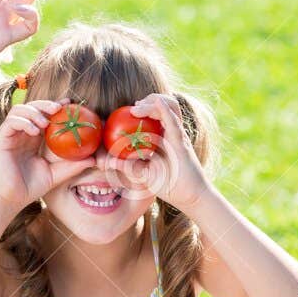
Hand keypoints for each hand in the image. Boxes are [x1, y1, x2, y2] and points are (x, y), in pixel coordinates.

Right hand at [0, 99, 93, 211]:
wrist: (11, 199)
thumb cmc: (31, 187)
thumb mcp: (56, 174)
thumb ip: (73, 166)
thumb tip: (94, 159)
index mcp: (33, 138)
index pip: (44, 115)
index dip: (55, 106)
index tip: (70, 104)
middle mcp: (21, 133)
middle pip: (32, 107)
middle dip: (45, 104)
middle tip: (59, 108)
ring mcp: (10, 135)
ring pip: (19, 110)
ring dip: (34, 112)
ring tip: (45, 123)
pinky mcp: (0, 139)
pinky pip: (11, 122)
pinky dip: (24, 122)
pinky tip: (35, 131)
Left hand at [102, 93, 212, 209]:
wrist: (191, 197)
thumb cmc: (170, 185)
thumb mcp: (143, 173)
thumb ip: (127, 166)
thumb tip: (106, 162)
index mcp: (166, 136)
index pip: (158, 114)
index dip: (146, 107)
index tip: (131, 109)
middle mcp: (173, 132)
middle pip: (165, 105)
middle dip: (150, 100)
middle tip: (134, 106)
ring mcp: (178, 136)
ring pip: (170, 107)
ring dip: (155, 101)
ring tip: (138, 107)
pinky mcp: (180, 142)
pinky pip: (173, 122)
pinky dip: (164, 110)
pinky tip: (157, 104)